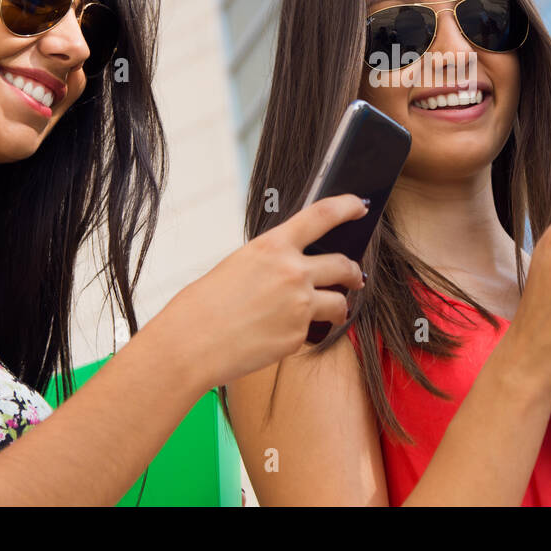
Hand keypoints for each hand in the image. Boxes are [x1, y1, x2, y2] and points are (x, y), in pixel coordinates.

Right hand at [170, 194, 367, 387]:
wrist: (191, 343)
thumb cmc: (205, 305)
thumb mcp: (240, 265)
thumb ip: (274, 261)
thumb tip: (297, 268)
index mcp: (273, 246)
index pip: (322, 215)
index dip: (347, 207)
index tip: (359, 207)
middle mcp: (293, 272)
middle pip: (343, 264)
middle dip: (354, 272)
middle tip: (356, 277)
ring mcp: (300, 305)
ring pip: (339, 303)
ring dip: (339, 307)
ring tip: (334, 311)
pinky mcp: (298, 335)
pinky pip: (313, 330)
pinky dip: (303, 331)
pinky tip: (279, 334)